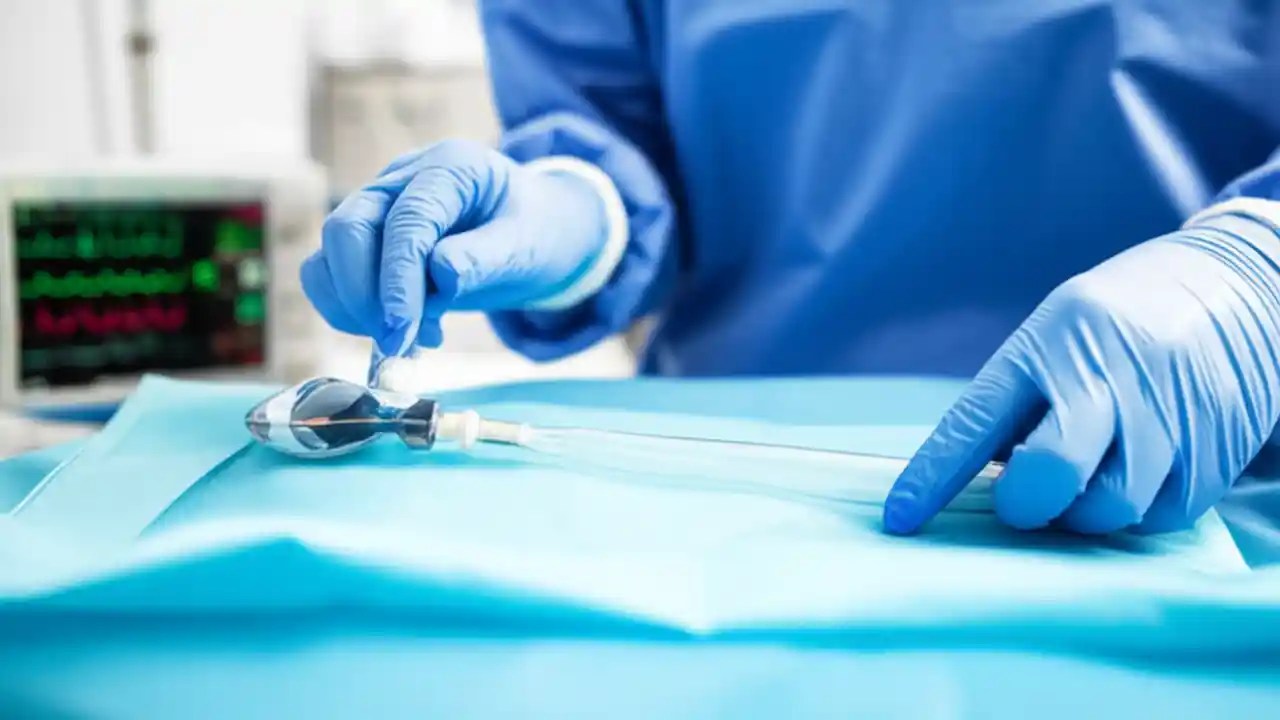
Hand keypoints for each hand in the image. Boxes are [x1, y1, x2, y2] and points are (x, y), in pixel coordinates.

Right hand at [300, 139, 607, 356]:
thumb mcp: (527, 244)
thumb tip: (439, 275)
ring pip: (329, 254)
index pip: (405, 220)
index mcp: (450, 167)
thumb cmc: (534, 232)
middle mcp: (402, 179)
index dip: (396, 279)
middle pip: (348, 229)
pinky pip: (329, 274)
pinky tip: (399, 330)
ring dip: (353, 307)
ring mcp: (377, 206)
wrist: (533, 230)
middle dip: (363, 295)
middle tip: (396, 344)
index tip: (399, 331)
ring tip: (409, 340)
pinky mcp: (366, 240)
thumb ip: (485, 258)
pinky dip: (349, 311)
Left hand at [884, 208, 1279, 534]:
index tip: (899, 519)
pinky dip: (1136, 509)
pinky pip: (1158, 517)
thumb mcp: (1058, 332)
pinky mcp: (1214, 454)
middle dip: (1028, 504)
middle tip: (1027, 497)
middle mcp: (1110, 378)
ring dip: (1084, 512)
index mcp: (1051, 342)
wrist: (1238, 285)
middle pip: (1052, 474)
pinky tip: (1139, 470)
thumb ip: (1019, 400)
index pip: (976, 421)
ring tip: (1090, 473)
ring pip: (1107, 510)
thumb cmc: (1118, 322)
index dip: (933, 477)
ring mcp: (1168, 418)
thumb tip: (974, 480)